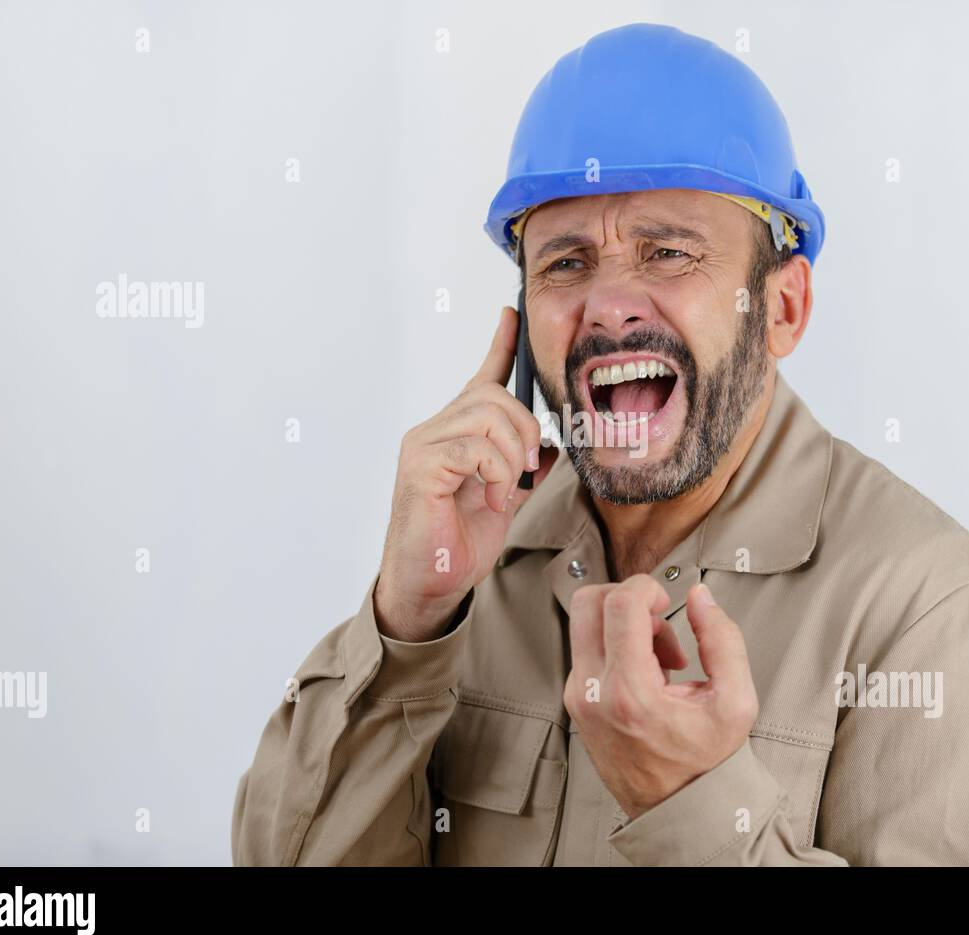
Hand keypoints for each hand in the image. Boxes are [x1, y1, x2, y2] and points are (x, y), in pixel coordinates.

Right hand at [374, 307, 551, 641]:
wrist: (429, 585)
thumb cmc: (458, 543)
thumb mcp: (503, 497)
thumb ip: (520, 467)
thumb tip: (549, 445)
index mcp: (456, 434)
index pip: (481, 378)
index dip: (500, 345)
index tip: (511, 315)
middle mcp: (435, 430)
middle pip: (495, 397)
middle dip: (525, 433)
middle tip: (526, 473)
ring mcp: (423, 445)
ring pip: (489, 418)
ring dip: (512, 458)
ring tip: (503, 491)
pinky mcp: (420, 466)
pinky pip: (476, 448)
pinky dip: (496, 475)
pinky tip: (490, 500)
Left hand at [562, 576, 759, 818]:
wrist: (677, 810)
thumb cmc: (706, 762)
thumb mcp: (735, 701)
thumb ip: (723, 640)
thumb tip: (701, 597)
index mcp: (629, 692)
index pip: (619, 605)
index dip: (646, 587)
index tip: (667, 601)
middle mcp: (592, 692)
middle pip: (588, 603)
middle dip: (628, 598)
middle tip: (660, 621)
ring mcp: (577, 697)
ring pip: (586, 623)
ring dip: (624, 624)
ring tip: (662, 658)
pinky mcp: (574, 700)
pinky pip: (587, 648)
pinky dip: (617, 646)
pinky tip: (648, 674)